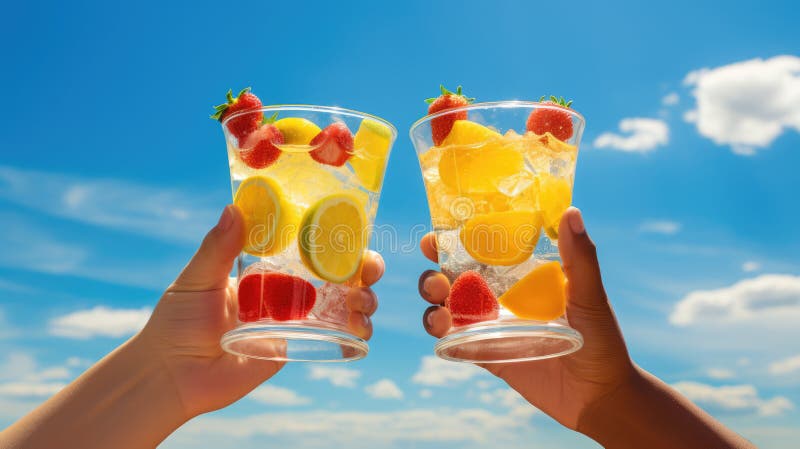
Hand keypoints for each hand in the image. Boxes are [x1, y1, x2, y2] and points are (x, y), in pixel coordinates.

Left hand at [139, 205, 383, 417]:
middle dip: (362, 270)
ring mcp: (295, 320)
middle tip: (370, 269)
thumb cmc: (177, 322)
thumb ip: (217, 248)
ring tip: (363, 302)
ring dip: (365, 300)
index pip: (309, 246)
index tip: (355, 230)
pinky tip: (361, 329)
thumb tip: (233, 209)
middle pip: (336, 275)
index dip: (337, 239)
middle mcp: (286, 291)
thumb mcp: (197, 278)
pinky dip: (356, 333)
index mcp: (266, 268)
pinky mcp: (296, 348)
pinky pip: (334, 339)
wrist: (172, 375)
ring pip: (343, 305)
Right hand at [418, 207, 633, 429]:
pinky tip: (445, 331)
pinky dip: (442, 338)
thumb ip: (580, 258)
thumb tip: (571, 212)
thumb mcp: (590, 295)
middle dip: (433, 276)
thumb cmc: (602, 341)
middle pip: (453, 281)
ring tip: (440, 312)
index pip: (479, 253)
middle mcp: (500, 300)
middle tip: (437, 280)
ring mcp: (492, 330)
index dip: (451, 244)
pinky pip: (456, 346)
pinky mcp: (489, 358)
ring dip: (433, 307)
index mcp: (520, 278)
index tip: (434, 238)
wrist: (601, 396)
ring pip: (448, 312)